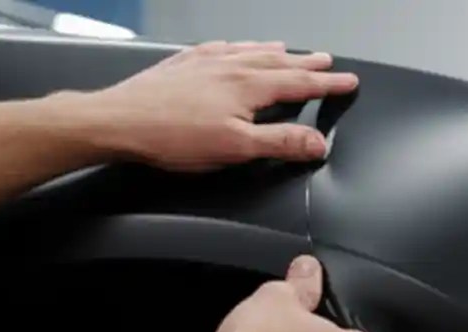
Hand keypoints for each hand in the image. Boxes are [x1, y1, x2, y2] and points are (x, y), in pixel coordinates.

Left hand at [90, 41, 358, 170]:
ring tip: (288, 51)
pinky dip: (236, 47)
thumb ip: (280, 143)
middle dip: (307, 64)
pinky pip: (218, 49)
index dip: (328, 85)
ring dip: (274, 52)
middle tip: (326, 61)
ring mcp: (205, 62)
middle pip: (279, 62)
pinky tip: (233, 48)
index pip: (300, 84)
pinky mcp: (182, 64)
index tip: (348, 82)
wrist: (120, 120)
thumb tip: (318, 143)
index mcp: (249, 87)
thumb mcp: (237, 148)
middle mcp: (231, 67)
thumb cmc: (174, 137)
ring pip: (250, 51)